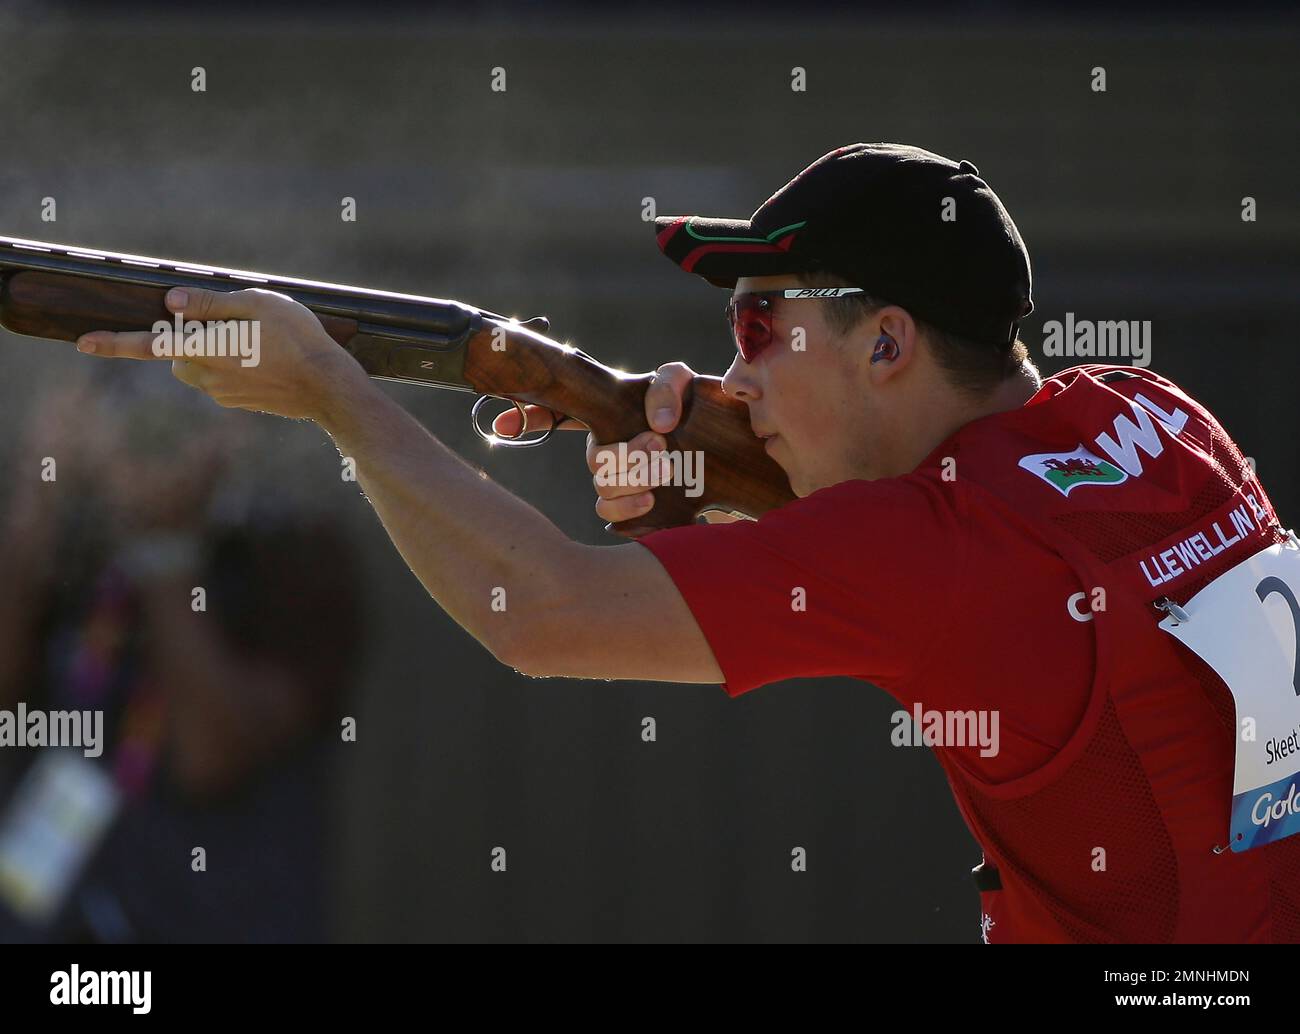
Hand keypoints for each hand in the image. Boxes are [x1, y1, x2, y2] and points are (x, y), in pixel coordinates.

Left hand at [73, 286, 372, 423]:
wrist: (330, 388)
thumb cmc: (299, 339)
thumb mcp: (258, 305)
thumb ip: (210, 304)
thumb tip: (170, 302)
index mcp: (206, 348)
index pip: (150, 344)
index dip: (114, 342)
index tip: (83, 343)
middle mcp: (208, 376)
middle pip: (177, 356)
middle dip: (187, 341)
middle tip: (228, 325)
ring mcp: (224, 394)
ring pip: (200, 370)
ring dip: (214, 354)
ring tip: (259, 343)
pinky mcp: (241, 404)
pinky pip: (223, 383)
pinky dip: (236, 369)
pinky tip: (269, 360)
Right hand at [494, 361, 740, 525]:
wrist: (751, 466)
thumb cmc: (717, 420)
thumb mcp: (695, 387)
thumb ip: (669, 385)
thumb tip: (656, 417)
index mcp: (619, 415)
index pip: (562, 412)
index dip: (529, 416)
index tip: (503, 426)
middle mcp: (617, 449)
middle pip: (594, 455)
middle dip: (621, 451)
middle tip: (659, 443)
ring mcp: (629, 483)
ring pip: (602, 486)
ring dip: (625, 478)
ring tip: (660, 473)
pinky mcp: (645, 514)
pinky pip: (613, 518)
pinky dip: (628, 510)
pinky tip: (650, 503)